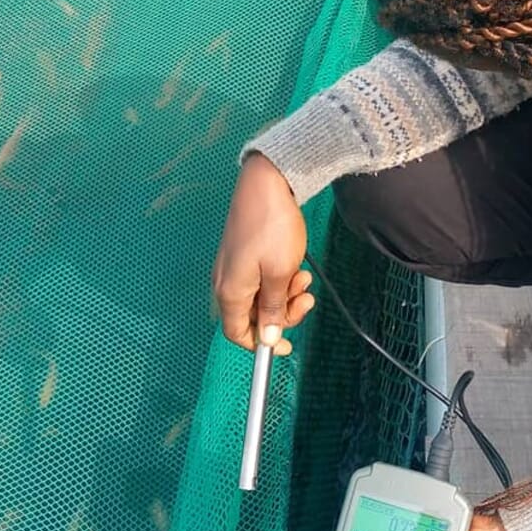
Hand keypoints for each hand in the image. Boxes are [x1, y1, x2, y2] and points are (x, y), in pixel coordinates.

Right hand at [213, 153, 313, 355]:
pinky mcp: (242, 254)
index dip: (261, 345)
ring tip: (304, 278)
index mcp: (230, 292)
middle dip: (282, 314)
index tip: (287, 346)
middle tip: (305, 299)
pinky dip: (280, 279)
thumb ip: (273, 309)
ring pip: (260, 297)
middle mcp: (225, 282)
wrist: (266, 184)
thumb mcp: (280, 274)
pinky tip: (296, 266)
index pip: (238, 334)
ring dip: (285, 294)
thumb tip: (267, 339)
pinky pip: (260, 278)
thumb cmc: (273, 228)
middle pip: (252, 316)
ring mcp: (233, 267)